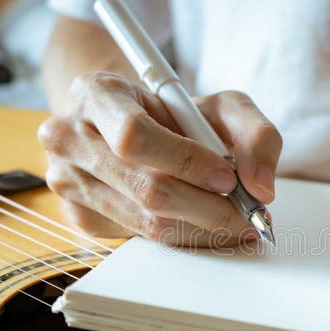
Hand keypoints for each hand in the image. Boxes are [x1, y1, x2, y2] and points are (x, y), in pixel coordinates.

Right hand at [38, 72, 280, 245]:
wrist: (136, 127)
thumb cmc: (177, 114)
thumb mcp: (223, 106)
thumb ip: (255, 134)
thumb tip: (261, 187)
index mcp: (96, 93)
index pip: (135, 137)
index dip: (187, 162)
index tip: (228, 178)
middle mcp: (69, 136)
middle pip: (146, 188)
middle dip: (209, 208)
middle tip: (249, 214)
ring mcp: (68, 180)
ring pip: (147, 222)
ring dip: (202, 228)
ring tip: (236, 222)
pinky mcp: (81, 215)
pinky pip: (141, 238)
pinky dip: (185, 236)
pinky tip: (205, 225)